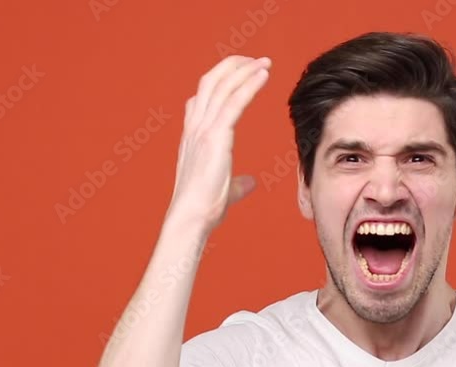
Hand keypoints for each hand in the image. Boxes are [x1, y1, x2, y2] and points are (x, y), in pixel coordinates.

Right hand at [167, 55, 271, 232]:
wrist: (192, 217)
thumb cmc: (204, 208)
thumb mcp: (224, 189)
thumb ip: (238, 183)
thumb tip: (250, 182)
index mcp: (192, 136)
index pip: (201, 98)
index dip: (218, 81)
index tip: (238, 73)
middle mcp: (194, 127)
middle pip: (210, 83)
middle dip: (232, 67)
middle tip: (254, 60)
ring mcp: (202, 130)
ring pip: (222, 87)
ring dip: (245, 69)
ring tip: (264, 61)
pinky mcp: (215, 136)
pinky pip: (234, 102)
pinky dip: (249, 84)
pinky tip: (263, 74)